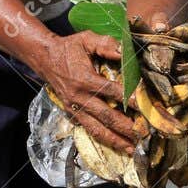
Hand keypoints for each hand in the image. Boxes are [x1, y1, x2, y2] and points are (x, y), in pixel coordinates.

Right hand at [37, 32, 137, 151]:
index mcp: (84, 79)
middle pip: (106, 116)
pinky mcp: (72, 113)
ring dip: (115, 140)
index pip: (111, 91)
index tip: (143, 105)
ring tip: (131, 148)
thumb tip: (126, 51)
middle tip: (143, 133)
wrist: (44, 59)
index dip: (128, 98)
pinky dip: (103, 138)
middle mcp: (79, 98)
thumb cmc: (68, 48)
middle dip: (126, 127)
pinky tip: (116, 145)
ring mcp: (75, 108)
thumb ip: (106, 44)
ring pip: (96, 129)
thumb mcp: (86, 39)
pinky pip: (88, 129)